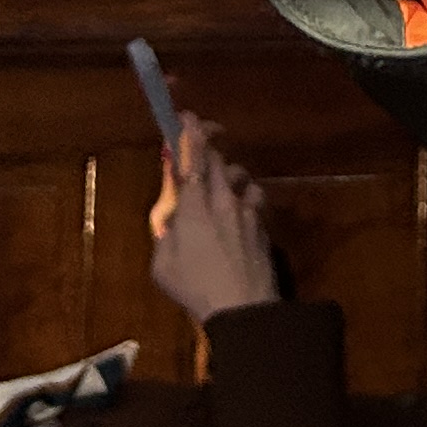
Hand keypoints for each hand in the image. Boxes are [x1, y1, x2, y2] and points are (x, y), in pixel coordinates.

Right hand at [146, 115, 283, 320]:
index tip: (186, 116)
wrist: (244, 310)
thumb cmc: (195, 289)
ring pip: (241, 177)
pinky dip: (244, 200)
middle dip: (208, 149)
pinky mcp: (263, 226)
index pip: (194, 156)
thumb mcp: (163, 264)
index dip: (190, 132)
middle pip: (220, 160)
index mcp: (195, 205)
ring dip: (229, 176)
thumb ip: (165, 233)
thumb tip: (171, 218)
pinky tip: (239, 215)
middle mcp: (224, 199)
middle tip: (198, 149)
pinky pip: (254, 200)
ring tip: (219, 188)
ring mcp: (248, 211)